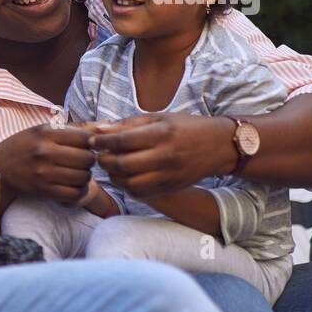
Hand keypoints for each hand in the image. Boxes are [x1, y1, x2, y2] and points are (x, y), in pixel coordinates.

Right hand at [0, 123, 94, 202]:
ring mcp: (44, 173)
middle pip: (87, 159)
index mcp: (46, 133)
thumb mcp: (42, 130)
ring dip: (84, 176)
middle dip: (89, 161)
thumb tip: (104, 127)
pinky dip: (78, 191)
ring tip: (76, 173)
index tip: (87, 146)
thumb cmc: (23, 146)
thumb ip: (72, 129)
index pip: (85, 138)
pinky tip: (73, 186)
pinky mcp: (43, 190)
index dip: (92, 142)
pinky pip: (74, 194)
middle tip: (82, 161)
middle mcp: (45, 152)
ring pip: (83, 177)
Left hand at [90, 113, 237, 198]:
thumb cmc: (186, 127)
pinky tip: (126, 178)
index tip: (92, 141)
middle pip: (123, 164)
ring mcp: (169, 174)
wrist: (220, 145)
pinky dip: (128, 187)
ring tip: (112, 168)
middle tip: (99, 156)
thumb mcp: (160, 118)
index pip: (122, 140)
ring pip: (130, 183)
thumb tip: (99, 128)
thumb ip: (129, 124)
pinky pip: (142, 193)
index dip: (101, 142)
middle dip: (104, 161)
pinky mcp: (172, 187)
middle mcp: (165, 155)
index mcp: (161, 133)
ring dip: (114, 177)